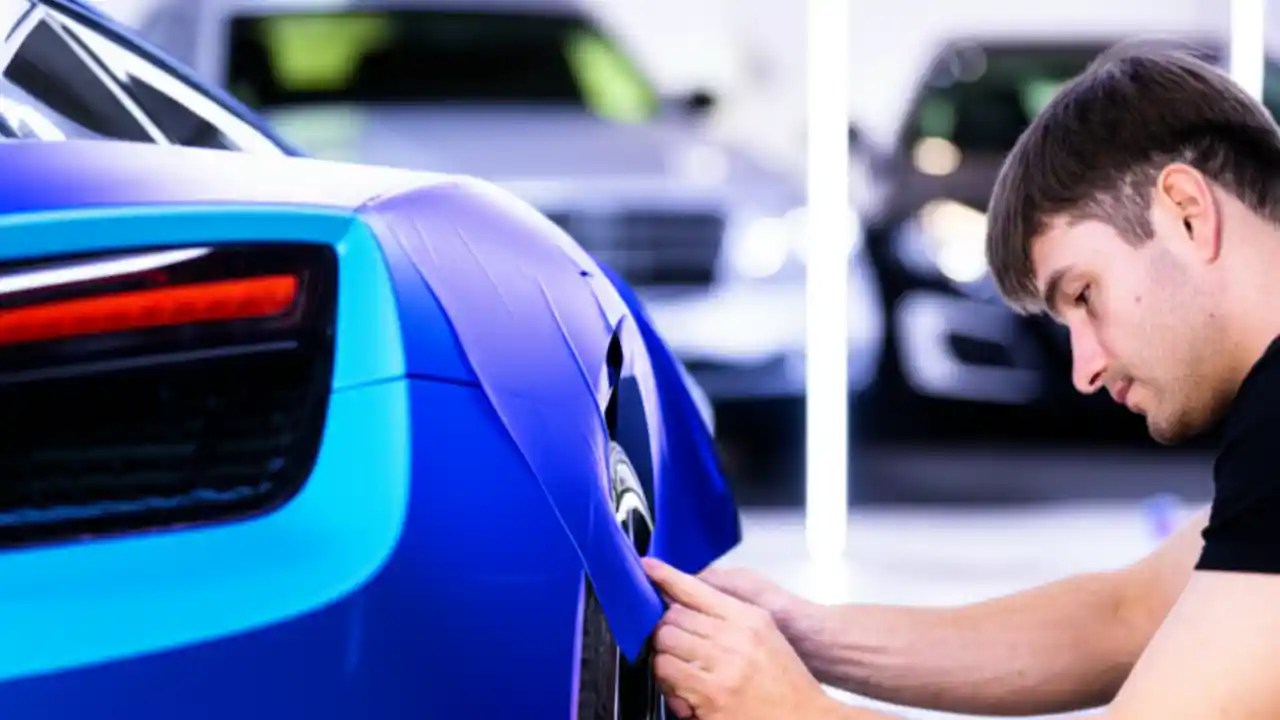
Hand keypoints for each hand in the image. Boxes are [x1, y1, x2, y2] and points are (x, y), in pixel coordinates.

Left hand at [643, 557, 836, 719]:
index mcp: (749, 618)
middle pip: (674, 615)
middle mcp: (736, 637)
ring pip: (666, 642)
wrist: (806, 718)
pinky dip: (667, 680)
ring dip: (665, 654)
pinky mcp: (712, 694)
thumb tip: (685, 599)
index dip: (668, 576)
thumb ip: (728, 615)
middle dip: (667, 628)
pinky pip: (668, 672)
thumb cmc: (785, 681)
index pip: (698, 589)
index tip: (649, 567)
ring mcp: (724, 666)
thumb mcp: (764, 635)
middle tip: (675, 643)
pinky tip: (683, 689)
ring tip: (679, 667)